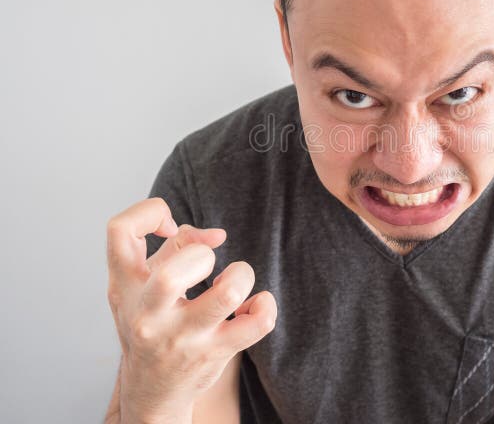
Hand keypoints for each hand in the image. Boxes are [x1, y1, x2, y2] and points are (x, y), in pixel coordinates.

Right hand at [106, 197, 277, 420]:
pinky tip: (253, 306)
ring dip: (242, 275)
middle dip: (200, 256)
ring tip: (234, 282)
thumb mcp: (143, 285)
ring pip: (227, 293)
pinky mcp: (214, 353)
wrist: (151, 391)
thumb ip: (176, 245)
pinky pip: (257, 323)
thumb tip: (217, 235)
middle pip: (172, 273)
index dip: (150, 212)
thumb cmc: (152, 323)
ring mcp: (183, 337)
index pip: (119, 230)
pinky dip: (265, 306)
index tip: (169, 226)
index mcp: (125, 287)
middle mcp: (149, 314)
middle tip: (205, 266)